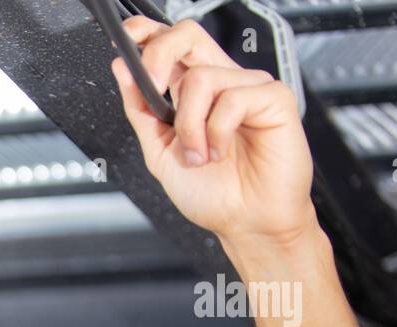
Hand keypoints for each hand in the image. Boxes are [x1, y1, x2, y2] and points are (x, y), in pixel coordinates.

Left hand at [109, 16, 316, 247]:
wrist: (245, 223)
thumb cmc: (213, 193)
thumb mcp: (160, 152)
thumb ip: (141, 111)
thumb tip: (122, 69)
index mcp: (194, 92)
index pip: (171, 43)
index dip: (147, 33)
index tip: (126, 42)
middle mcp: (222, 83)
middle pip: (188, 35)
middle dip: (159, 57)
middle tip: (152, 94)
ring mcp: (248, 87)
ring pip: (201, 78)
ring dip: (189, 126)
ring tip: (200, 156)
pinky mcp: (274, 98)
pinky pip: (231, 99)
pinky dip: (216, 133)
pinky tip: (222, 151)